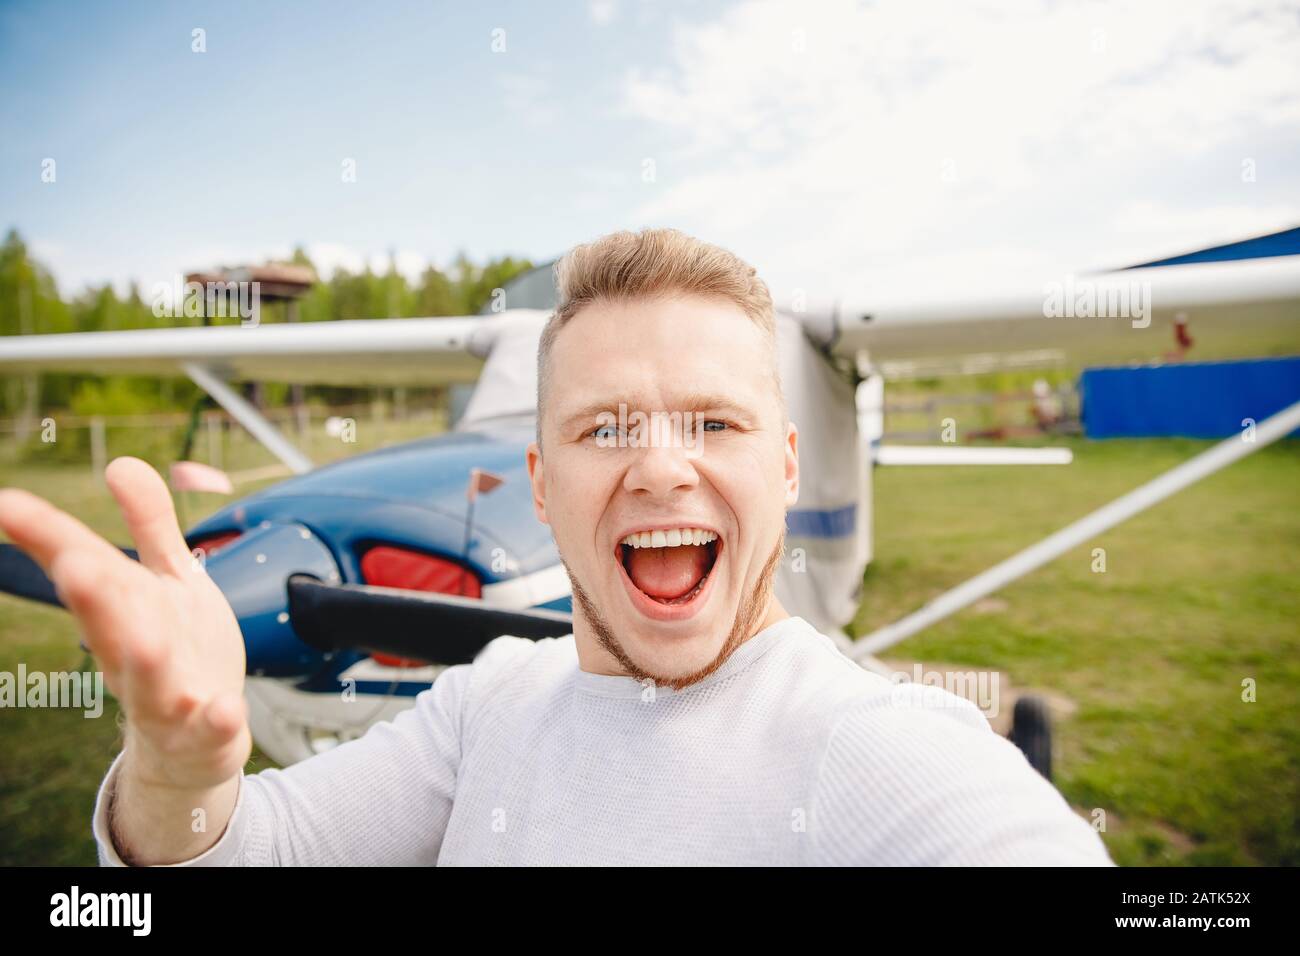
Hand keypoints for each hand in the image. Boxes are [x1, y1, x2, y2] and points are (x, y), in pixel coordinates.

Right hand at [0, 456, 248, 790]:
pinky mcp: (207, 731)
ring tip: (144, 640)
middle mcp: (135, 654)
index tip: (7, 504)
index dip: (49, 537)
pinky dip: (217, 719)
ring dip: (147, 660)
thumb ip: (151, 527)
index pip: (85, 569)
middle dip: (93, 597)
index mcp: (122, 613)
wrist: (192, 748)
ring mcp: (169, 697)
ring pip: (151, 680)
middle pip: (109, 624)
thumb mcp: (166, 584)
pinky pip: (212, 727)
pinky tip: (224, 708)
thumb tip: (121, 463)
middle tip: (75, 565)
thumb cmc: (177, 652)